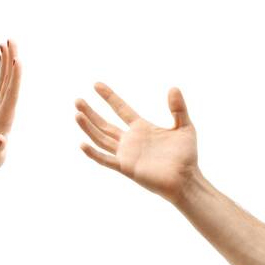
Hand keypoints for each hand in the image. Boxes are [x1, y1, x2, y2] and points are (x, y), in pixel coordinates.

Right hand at [74, 83, 200, 204]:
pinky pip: (106, 160)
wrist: (186, 180)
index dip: (109, 97)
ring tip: (77, 114)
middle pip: (105, 124)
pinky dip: (94, 154)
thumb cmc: (187, 156)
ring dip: (89, 128)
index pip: (121, 108)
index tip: (96, 85)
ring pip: (101, 139)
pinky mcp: (126, 168)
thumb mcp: (185, 127)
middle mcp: (130, 140)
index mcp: (141, 128)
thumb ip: (178, 108)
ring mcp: (126, 154)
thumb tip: (173, 88)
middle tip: (78, 100)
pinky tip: (82, 144)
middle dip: (91, 113)